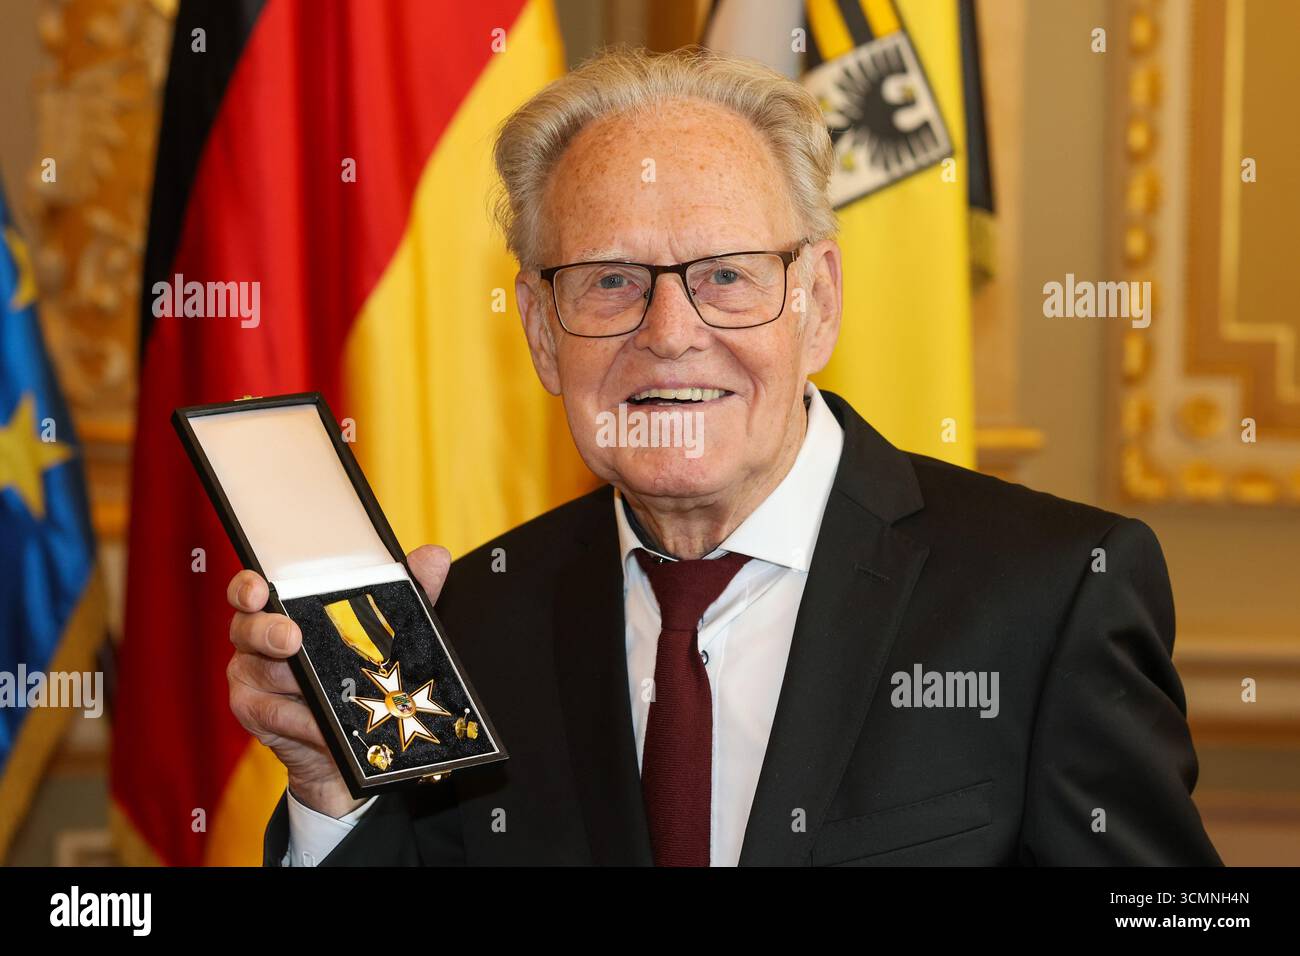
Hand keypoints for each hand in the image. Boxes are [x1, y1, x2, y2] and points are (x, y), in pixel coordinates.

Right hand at [225, 545, 452, 817]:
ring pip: (267, 672)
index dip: (248, 587)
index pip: (253, 589)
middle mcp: (257, 637)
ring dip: (301, 683)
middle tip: (293, 638)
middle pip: (248, 628)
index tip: (260, 589)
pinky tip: (327, 727)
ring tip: (331, 691)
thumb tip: (435, 556)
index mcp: (284, 607)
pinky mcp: (254, 712)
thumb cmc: (361, 670)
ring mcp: (251, 675)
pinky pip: (276, 714)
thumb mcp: (389, 628)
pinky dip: (306, 721)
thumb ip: (407, 592)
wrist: (356, 736)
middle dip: (270, 630)